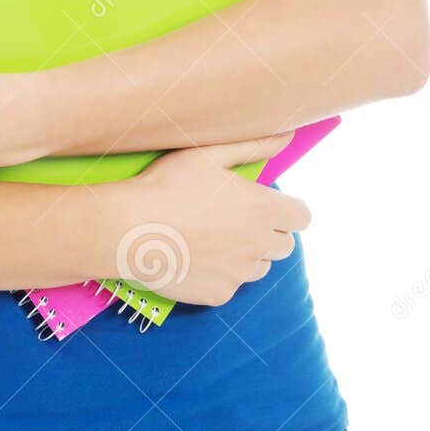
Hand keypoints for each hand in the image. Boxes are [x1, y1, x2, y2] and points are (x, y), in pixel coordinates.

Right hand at [100, 132, 311, 307]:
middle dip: (267, 233)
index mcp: (262, 208)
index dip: (287, 211)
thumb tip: (288, 135)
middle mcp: (258, 245)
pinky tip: (192, 257)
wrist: (128, 230)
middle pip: (284, 246)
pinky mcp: (219, 295)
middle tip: (233, 220)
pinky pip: (230, 286)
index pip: (302, 217)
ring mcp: (239, 274)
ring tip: (209, 238)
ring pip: (258, 267)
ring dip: (244, 255)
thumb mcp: (208, 154)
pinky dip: (218, 275)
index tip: (266, 206)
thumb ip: (254, 145)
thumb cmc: (166, 185)